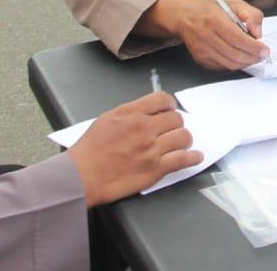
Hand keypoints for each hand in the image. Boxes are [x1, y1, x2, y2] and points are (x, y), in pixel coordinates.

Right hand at [67, 91, 201, 205]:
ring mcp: (151, 149)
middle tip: (171, 130)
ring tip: (179, 143)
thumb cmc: (89, 150)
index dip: (170, 104)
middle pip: (176, 119)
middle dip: (176, 124)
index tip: (170, 110)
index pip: (162, 100)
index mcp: (131, 113)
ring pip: (183, 137)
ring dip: (184, 140)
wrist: (80, 176)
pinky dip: (193, 157)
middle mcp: (144, 128)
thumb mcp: (107, 119)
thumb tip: (148, 112)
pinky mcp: (155, 169)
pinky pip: (183, 159)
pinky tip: (195, 156)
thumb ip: (130, 113)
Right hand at [154, 0, 267, 70]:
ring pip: (229, 64)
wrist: (186, 17)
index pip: (238, 39)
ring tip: (253, 57)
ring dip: (245, 63)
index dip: (254, 47)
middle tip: (262, 55)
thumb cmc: (213, 11)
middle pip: (235, 54)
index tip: (265, 50)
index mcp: (215, 20)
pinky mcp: (201, 59)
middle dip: (253, 57)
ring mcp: (202, 50)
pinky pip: (222, 68)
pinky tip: (240, 58)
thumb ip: (251, 15)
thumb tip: (258, 33)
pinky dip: (234, 65)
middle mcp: (206, 36)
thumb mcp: (236, 5)